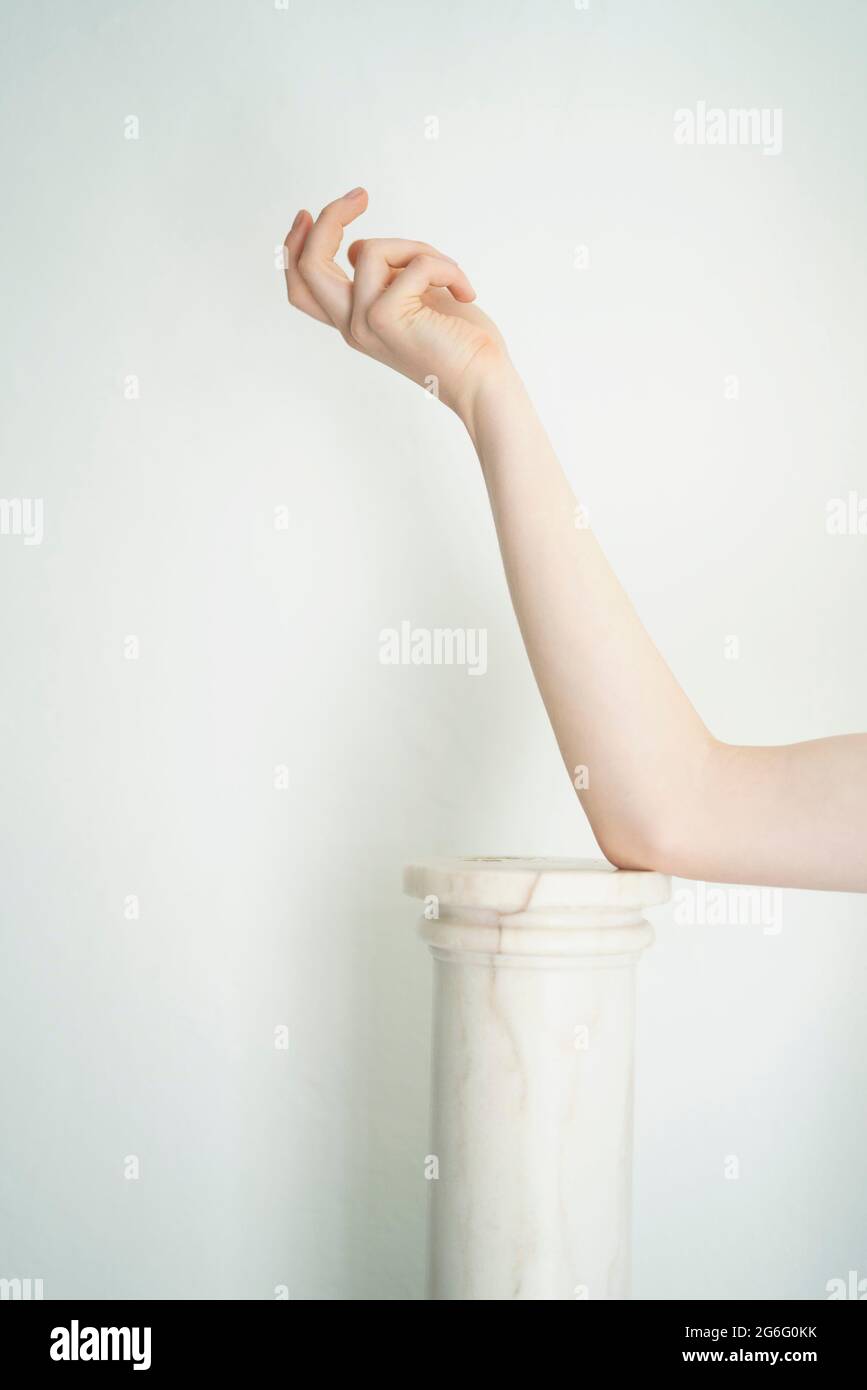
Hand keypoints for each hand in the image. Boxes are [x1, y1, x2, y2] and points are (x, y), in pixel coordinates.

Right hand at [283, 188, 509, 416]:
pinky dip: (447, 267)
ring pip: (370, 250)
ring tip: (450, 275)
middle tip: (360, 196)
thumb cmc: (461, 342)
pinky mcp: (385, 317)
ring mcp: (365, 323)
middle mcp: (352, 326)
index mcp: (355, 322)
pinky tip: (465, 292)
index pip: (303, 286)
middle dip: (329, 220)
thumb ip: (386, 276)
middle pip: (309, 265)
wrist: (484, 382)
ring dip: (418, 249)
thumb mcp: (415, 296)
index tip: (309, 213)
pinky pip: (413, 262)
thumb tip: (359, 249)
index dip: (294, 246)